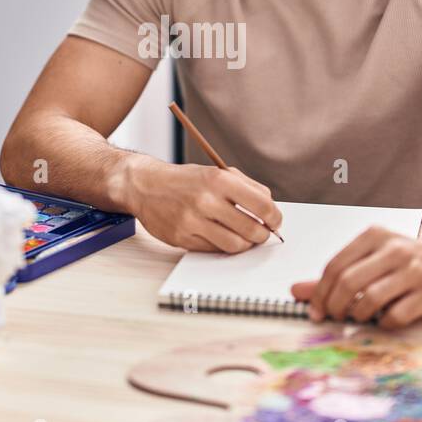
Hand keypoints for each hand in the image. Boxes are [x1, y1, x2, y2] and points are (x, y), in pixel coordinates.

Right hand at [128, 160, 282, 253]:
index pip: (262, 205)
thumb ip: (247, 187)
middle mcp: (206, 200)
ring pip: (235, 245)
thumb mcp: (217, 172)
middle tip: (261, 233)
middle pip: (252, 230)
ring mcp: (192, 221)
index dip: (275, 217)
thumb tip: (271, 208)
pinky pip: (214, 250)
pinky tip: (221, 236)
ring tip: (244, 237)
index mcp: (219, 180)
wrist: (145, 186)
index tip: (275, 221)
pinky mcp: (182, 238)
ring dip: (245, 245)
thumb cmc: (186, 180)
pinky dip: (223, 246)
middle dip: (262, 235)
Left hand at [291, 226, 421, 327]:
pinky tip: (384, 319)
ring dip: (357, 315)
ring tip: (358, 316)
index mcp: (375, 236)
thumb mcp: (373, 256)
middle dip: (333, 306)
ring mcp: (415, 271)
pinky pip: (395, 316)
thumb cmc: (409, 257)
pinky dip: (382, 323)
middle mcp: (394, 250)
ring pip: (369, 300)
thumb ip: (337, 274)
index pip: (335, 266)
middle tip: (333, 317)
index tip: (315, 309)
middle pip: (348, 283)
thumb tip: (297, 290)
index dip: (319, 293)